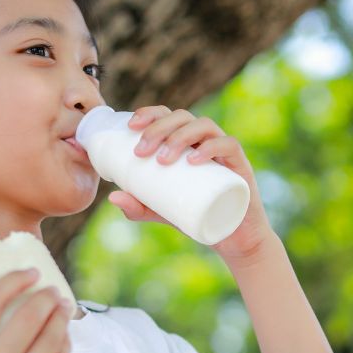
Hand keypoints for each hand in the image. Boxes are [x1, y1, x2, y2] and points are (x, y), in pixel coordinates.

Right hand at [0, 269, 72, 352]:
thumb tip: (9, 297)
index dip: (13, 279)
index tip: (29, 273)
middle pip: (31, 314)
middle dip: (46, 296)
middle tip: (52, 290)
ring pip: (53, 336)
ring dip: (61, 317)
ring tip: (62, 308)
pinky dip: (63, 345)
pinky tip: (62, 338)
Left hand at [108, 105, 275, 260]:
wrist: (231, 238)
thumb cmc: (195, 216)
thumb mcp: (160, 211)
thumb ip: (137, 206)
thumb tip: (112, 197)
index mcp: (186, 142)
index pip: (168, 115)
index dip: (150, 113)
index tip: (131, 127)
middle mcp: (205, 139)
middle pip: (182, 117)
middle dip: (158, 129)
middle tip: (141, 152)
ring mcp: (223, 150)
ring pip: (203, 126)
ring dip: (179, 137)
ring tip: (162, 160)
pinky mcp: (240, 165)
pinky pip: (228, 145)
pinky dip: (210, 148)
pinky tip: (193, 159)